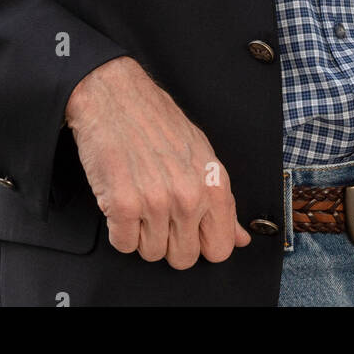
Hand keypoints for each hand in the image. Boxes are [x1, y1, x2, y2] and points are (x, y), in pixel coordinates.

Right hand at [64, 56, 251, 268]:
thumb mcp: (201, 153)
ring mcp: (155, 202)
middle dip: (169, 241)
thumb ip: (221, 201)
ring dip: (142, 233)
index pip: (220, 248)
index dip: (202, 243)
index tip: (191, 231)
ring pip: (151, 254)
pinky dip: (119, 229)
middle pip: (184, 258)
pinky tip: (121, 199)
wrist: (113, 95)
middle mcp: (188, 196)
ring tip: (139, 197)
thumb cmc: (155, 119)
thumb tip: (240, 237)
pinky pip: (123, 245)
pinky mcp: (122, 206)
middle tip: (159, 211)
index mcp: (213, 184)